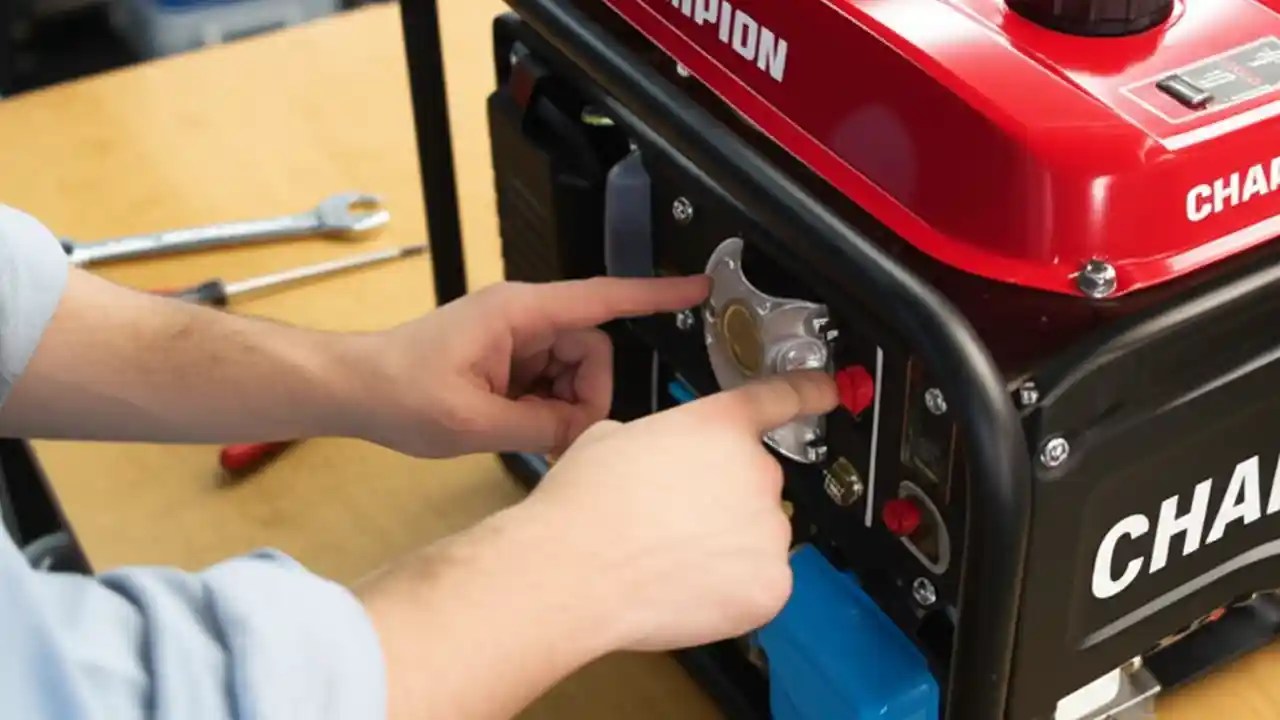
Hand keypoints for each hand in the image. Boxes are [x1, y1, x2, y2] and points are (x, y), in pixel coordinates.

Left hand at [355, 275, 709, 457]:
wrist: (358, 391)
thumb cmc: (401, 393)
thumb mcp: (474, 422)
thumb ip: (540, 427)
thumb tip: (581, 432)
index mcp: (520, 313)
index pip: (602, 298)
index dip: (654, 294)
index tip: (696, 289)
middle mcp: (525, 319)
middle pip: (592, 351)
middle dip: (584, 396)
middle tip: (555, 435)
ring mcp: (517, 340)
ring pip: (574, 373)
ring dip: (561, 408)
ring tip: (521, 432)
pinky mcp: (509, 361)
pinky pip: (551, 384)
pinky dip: (545, 411)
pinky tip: (516, 428)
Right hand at [516, 370, 838, 650]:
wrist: (574, 570)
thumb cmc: (584, 507)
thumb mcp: (615, 436)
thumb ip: (663, 439)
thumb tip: (663, 460)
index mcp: (720, 425)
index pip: (780, 399)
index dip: (809, 392)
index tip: (829, 391)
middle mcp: (757, 470)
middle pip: (756, 483)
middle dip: (724, 501)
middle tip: (673, 520)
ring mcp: (769, 530)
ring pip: (758, 537)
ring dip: (728, 547)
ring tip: (669, 558)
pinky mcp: (771, 585)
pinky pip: (761, 585)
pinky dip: (732, 591)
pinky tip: (687, 588)